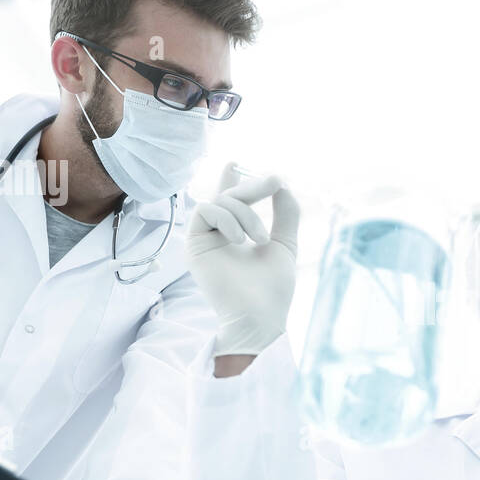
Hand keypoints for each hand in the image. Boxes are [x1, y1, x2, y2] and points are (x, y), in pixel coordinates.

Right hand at [188, 165, 299, 355]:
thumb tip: (283, 186)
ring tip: (262, 239)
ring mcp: (205, 240)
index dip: (230, 180)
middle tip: (276, 182)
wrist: (259, 316)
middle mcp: (218, 236)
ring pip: (220, 201)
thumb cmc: (273, 289)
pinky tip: (241, 239)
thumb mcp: (284, 244)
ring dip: (246, 213)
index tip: (235, 163)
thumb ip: (285, 214)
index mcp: (237, 236)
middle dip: (253, 186)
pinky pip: (206, 211)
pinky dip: (228, 219)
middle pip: (230, 196)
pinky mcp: (194, 245)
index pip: (230, 202)